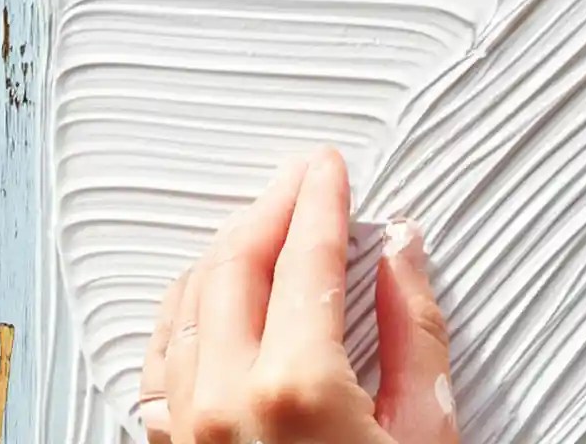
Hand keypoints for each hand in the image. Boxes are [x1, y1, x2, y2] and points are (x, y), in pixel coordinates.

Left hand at [138, 147, 458, 443]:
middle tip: (301, 177)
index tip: (330, 168)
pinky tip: (205, 290)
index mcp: (297, 388)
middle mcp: (227, 402)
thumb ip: (415, 334)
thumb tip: (402, 251)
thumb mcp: (424, 432)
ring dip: (228, 249)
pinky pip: (160, 358)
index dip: (322, 202)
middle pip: (237, 266)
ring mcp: (190, 429)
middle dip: (273, 208)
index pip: (306, 260)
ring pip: (190, 302)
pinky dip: (184, 308)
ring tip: (262, 221)